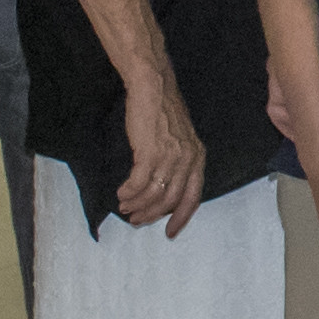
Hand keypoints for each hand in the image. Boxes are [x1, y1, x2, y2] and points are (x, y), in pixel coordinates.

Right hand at [116, 77, 207, 238]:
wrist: (152, 86)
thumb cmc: (162, 111)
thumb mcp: (180, 139)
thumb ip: (178, 162)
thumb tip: (163, 188)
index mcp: (198, 158)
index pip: (193, 197)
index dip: (181, 218)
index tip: (170, 232)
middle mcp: (188, 159)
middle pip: (170, 200)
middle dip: (152, 215)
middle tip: (137, 221)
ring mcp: (170, 156)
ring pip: (153, 194)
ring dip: (137, 205)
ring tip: (125, 207)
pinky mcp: (150, 152)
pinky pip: (138, 183)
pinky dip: (128, 192)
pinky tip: (121, 193)